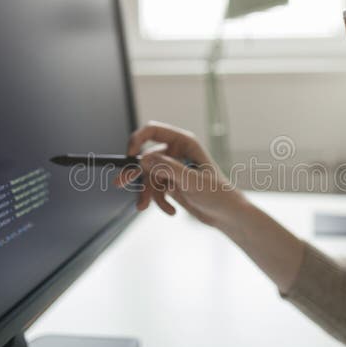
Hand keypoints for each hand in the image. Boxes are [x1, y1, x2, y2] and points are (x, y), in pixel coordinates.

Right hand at [113, 120, 245, 227]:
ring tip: (145, 207)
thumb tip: (144, 159)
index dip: (137, 139)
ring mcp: (172, 169)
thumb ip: (168, 168)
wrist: (226, 215)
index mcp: (184, 142)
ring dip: (147, 193)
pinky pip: (154, 190)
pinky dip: (159, 201)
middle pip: (145, 156)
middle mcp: (176, 153)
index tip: (130, 155)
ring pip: (147, 177)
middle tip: (119, 182)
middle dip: (134, 171)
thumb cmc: (217, 194)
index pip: (153, 131)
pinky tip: (171, 211)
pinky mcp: (171, 184)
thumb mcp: (192, 181)